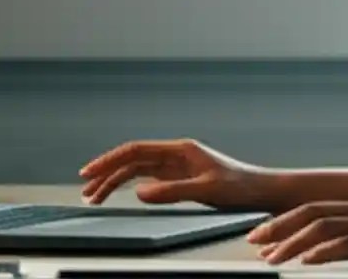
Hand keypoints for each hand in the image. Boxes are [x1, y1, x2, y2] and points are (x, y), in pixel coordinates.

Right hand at [79, 138, 275, 209]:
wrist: (261, 192)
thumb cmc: (241, 187)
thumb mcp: (207, 189)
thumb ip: (174, 191)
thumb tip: (139, 192)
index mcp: (180, 149)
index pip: (136, 150)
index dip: (109, 160)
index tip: (89, 172)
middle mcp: (176, 155)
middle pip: (132, 160)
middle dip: (106, 172)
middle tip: (85, 189)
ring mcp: (177, 168)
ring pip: (137, 171)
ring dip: (115, 182)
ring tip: (94, 197)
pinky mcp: (180, 180)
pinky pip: (148, 181)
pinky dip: (130, 188)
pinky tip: (118, 196)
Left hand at [245, 197, 347, 267]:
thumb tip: (347, 249)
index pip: (317, 207)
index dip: (287, 219)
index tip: (264, 233)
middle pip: (312, 212)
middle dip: (279, 228)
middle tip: (255, 243)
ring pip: (324, 227)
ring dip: (293, 243)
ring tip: (273, 258)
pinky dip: (323, 252)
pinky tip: (306, 261)